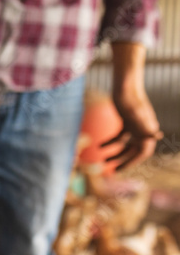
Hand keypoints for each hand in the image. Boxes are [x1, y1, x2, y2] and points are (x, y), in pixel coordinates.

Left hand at [103, 42, 161, 170]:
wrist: (125, 84)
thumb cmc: (129, 98)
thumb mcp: (134, 114)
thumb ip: (144, 126)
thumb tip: (156, 136)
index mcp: (147, 130)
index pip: (143, 151)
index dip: (132, 162)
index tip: (119, 169)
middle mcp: (143, 129)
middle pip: (134, 150)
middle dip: (123, 161)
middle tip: (110, 170)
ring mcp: (135, 125)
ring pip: (127, 144)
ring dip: (116, 152)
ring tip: (102, 160)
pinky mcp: (127, 120)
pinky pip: (120, 135)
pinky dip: (110, 141)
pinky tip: (99, 145)